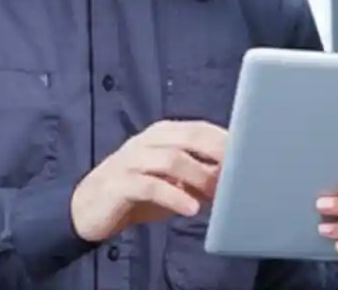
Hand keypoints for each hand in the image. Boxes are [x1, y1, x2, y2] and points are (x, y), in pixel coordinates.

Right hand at [70, 119, 223, 242]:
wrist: (88, 209)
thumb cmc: (136, 193)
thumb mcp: (171, 183)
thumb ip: (197, 177)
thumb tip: (234, 180)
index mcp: (161, 135)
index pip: (199, 129)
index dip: (225, 141)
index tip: (250, 156)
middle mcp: (146, 142)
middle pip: (188, 138)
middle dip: (217, 155)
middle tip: (238, 174)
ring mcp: (131, 161)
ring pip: (171, 159)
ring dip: (198, 177)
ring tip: (217, 195)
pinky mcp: (119, 184)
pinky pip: (150, 185)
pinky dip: (174, 196)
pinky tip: (191, 209)